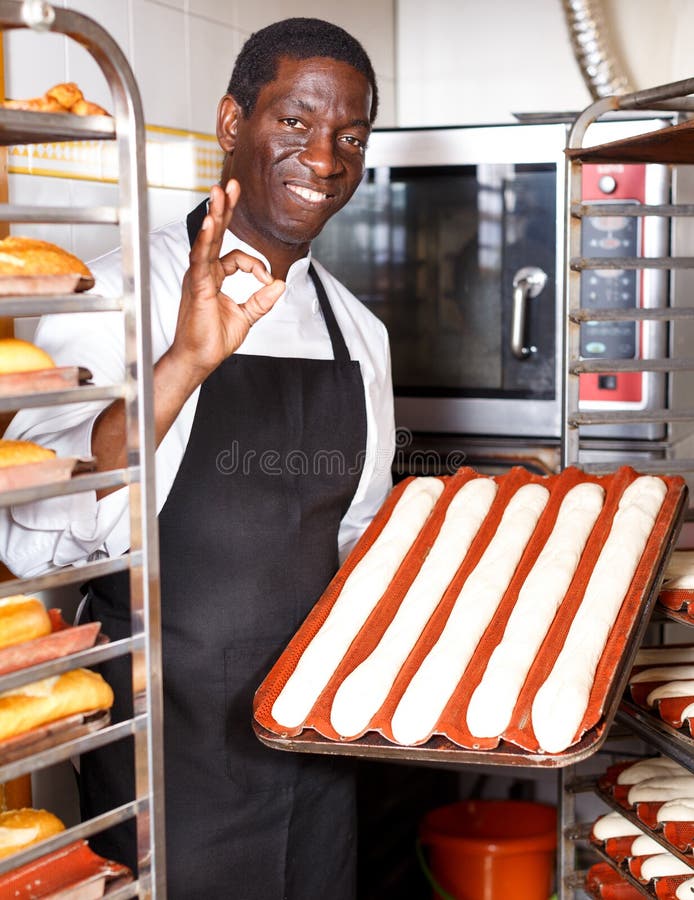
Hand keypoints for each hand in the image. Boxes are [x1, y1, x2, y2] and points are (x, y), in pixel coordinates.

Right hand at [170, 179, 284, 384]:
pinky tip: (212, 223)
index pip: (237, 257)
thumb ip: (262, 301)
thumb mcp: (246, 318)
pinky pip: (201, 258)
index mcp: (214, 277)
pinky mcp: (196, 286)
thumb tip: (280, 285)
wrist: (199, 359)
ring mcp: (198, 277)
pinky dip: (206, 239)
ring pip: (208, 240)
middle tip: (231, 185)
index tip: (267, 281)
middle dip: (225, 209)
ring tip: (220, 191)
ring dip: (215, 214)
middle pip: (216, 234)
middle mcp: (203, 273)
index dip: (256, 265)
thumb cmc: (214, 340)